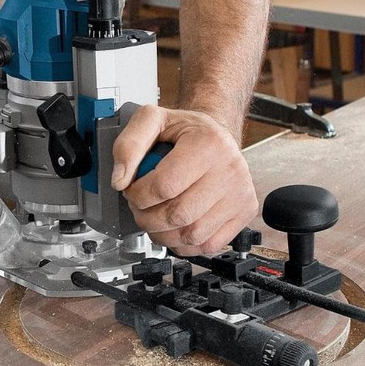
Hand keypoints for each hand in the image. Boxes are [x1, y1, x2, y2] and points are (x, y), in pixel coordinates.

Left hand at [111, 104, 258, 254]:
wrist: (217, 135)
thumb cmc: (186, 131)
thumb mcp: (152, 120)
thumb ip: (128, 145)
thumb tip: (120, 180)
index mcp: (208, 143)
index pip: (165, 186)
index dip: (138, 195)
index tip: (132, 190)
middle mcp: (230, 169)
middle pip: (178, 215)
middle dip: (147, 218)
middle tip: (140, 207)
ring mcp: (239, 194)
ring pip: (192, 235)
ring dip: (163, 234)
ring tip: (154, 218)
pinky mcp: (244, 212)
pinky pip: (209, 244)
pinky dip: (184, 243)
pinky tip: (174, 228)